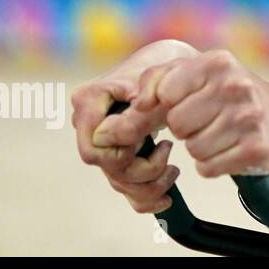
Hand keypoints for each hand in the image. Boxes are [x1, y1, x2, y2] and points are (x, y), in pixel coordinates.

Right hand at [71, 38, 196, 212]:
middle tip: (168, 151)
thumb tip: (109, 137)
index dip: (122, 151)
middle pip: (106, 167)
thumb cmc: (166, 70)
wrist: (179, 71)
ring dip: (149, 184)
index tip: (149, 139)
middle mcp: (89, 125)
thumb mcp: (155, 85)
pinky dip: (146, 197)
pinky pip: (126, 188)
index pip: (94, 147)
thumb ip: (134, 112)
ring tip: (174, 169)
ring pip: (117, 181)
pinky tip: (166, 198)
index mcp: (89, 101)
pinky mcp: (119, 156)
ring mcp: (103, 143)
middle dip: (141, 169)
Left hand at [109, 50, 268, 179]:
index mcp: (218, 62)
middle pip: (178, 124)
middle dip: (186, 128)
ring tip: (221, 135)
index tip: (187, 102)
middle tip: (207, 121)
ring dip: (201, 148)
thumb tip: (135, 108)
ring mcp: (251, 118)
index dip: (170, 104)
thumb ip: (155, 81)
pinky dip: (214, 165)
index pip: (165, 93)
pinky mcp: (258, 149)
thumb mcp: (195, 75)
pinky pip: (209, 168)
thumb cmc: (226, 96)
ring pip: (194, 149)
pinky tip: (230, 150)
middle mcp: (238, 86)